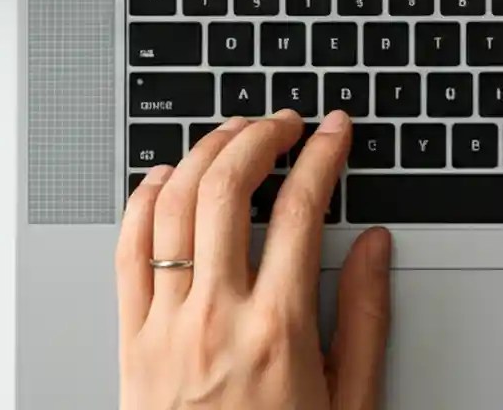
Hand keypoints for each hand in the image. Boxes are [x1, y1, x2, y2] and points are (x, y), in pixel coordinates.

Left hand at [116, 110, 390, 409]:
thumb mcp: (349, 399)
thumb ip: (365, 315)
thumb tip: (375, 246)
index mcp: (278, 328)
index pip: (301, 208)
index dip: (322, 155)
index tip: (334, 131)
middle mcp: (217, 315)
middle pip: (229, 189)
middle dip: (259, 135)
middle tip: (284, 121)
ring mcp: (166, 323)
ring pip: (173, 205)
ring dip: (205, 153)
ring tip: (233, 133)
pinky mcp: (131, 337)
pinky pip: (127, 249)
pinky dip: (143, 200)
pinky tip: (164, 176)